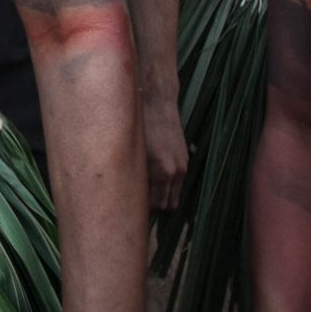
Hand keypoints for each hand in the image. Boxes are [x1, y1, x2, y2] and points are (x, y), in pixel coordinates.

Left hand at [142, 92, 187, 210]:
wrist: (157, 101)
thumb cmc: (140, 124)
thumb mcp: (134, 151)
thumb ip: (134, 175)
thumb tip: (126, 193)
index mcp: (162, 171)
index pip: (156, 205)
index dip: (144, 210)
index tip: (132, 210)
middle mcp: (176, 171)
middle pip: (168, 204)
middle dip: (154, 207)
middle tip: (136, 205)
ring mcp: (182, 165)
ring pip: (174, 194)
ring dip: (162, 196)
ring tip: (144, 193)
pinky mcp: (184, 158)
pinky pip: (177, 181)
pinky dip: (167, 185)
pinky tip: (153, 179)